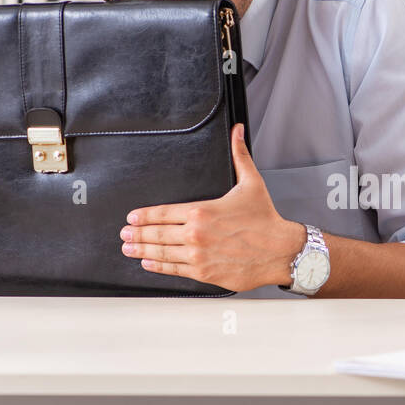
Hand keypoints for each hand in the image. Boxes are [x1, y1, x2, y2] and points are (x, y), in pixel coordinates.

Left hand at [119, 123, 304, 291]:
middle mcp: (196, 234)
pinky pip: (174, 269)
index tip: (132, 218)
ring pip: (161, 252)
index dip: (144, 216)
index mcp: (202, 211)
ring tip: (129, 248)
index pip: (164, 212)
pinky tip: (148, 263)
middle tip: (124, 234)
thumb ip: (239, 155)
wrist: (280, 250)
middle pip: (157, 233)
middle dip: (137, 234)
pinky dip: (158, 266)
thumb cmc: (266, 220)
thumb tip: (237, 132)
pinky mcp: (204, 273)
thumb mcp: (251, 183)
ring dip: (142, 250)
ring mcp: (198, 255)